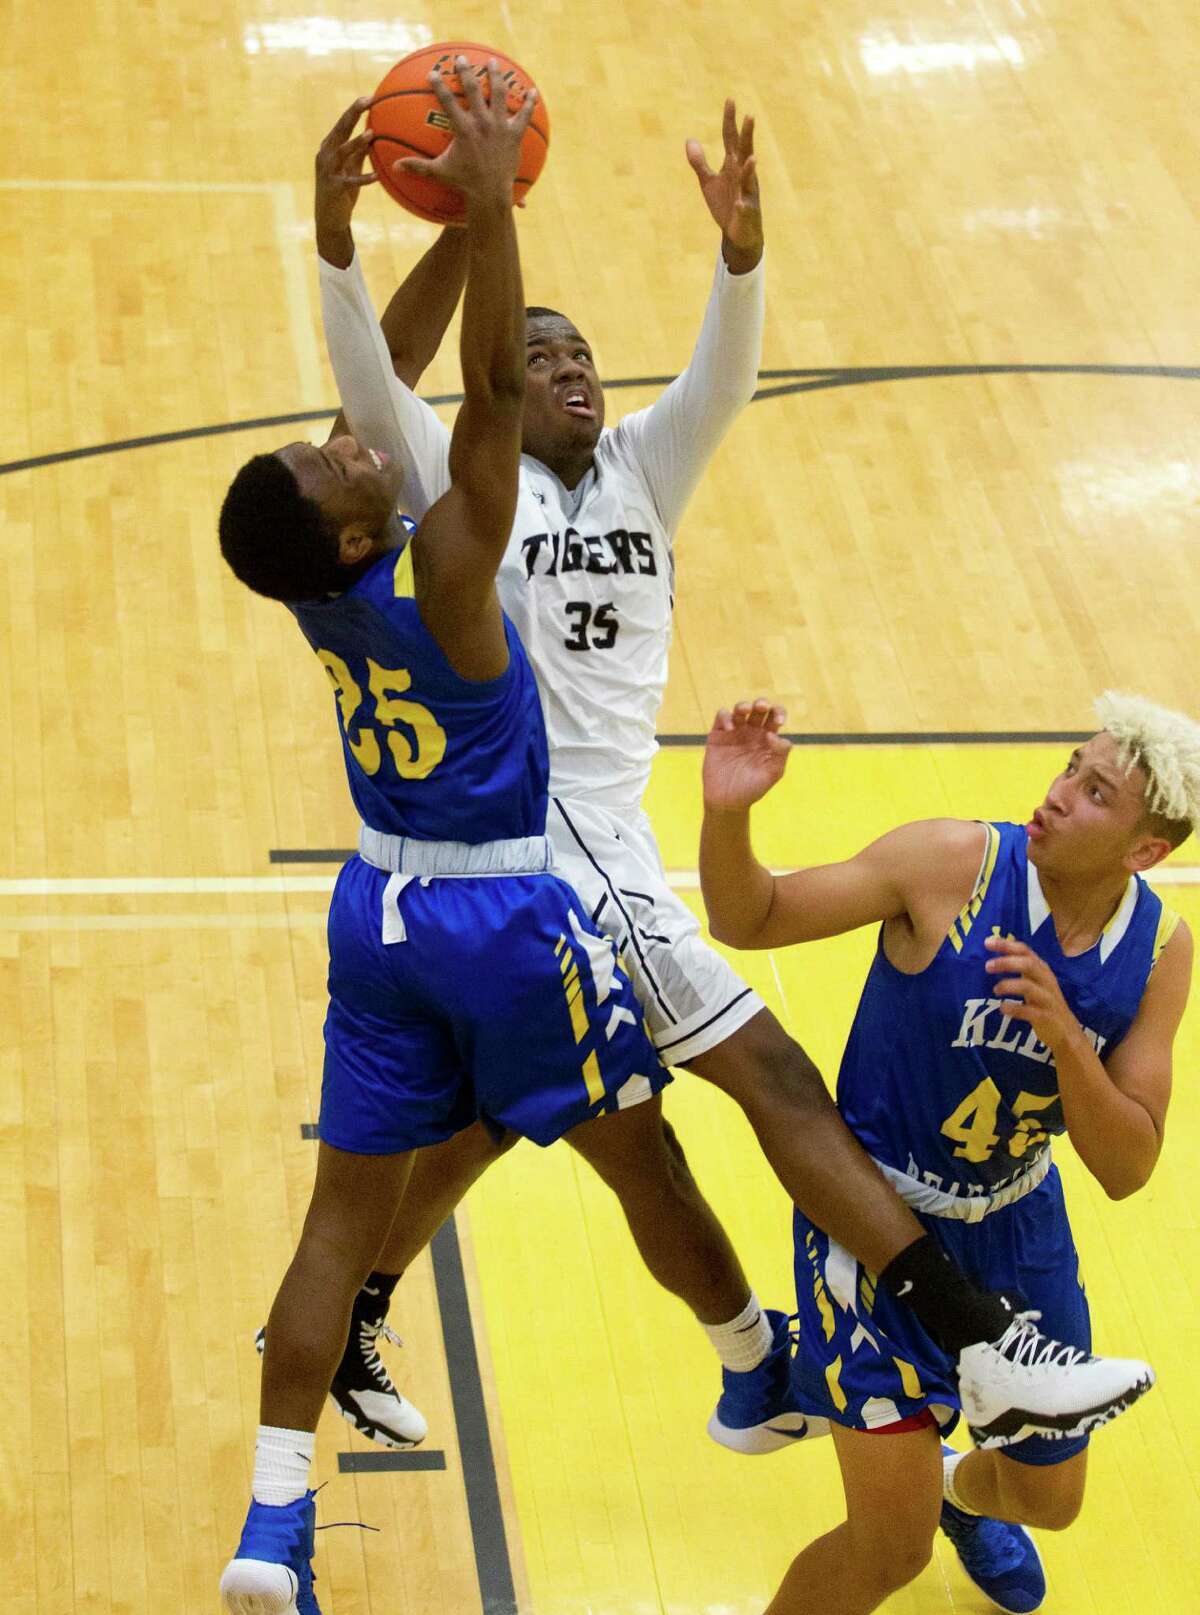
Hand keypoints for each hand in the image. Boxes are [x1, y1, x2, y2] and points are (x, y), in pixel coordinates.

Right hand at [314, 97, 377, 243]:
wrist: (329, 219)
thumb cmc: (343, 191)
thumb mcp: (351, 168)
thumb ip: (360, 152)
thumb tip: (375, 134)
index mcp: (330, 147)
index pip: (343, 123)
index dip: (355, 109)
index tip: (370, 96)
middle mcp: (325, 154)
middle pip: (340, 130)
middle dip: (352, 114)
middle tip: (368, 101)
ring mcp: (327, 171)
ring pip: (341, 152)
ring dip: (356, 142)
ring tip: (371, 134)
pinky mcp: (333, 188)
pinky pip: (350, 181)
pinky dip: (363, 178)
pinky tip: (377, 177)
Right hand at [396, 58, 537, 207]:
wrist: (490, 194)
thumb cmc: (464, 183)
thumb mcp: (439, 173)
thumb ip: (418, 167)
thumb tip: (395, 167)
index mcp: (463, 129)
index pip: (447, 101)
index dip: (439, 85)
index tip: (433, 74)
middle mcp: (482, 123)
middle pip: (473, 90)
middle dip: (467, 72)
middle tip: (462, 59)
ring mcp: (500, 127)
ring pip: (498, 94)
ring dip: (496, 76)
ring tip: (493, 63)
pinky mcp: (514, 135)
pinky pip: (524, 115)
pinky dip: (528, 103)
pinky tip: (533, 91)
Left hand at [686, 99, 762, 268]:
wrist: (737, 233)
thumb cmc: (726, 204)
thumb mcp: (708, 182)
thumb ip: (699, 162)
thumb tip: (689, 140)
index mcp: (733, 165)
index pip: (731, 139)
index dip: (729, 121)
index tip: (730, 100)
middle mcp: (743, 175)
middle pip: (744, 152)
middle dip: (747, 136)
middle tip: (749, 116)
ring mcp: (747, 193)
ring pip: (749, 179)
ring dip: (750, 169)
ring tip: (751, 157)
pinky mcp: (746, 213)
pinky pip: (744, 209)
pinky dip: (742, 207)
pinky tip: (739, 204)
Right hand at [703, 699, 790, 810]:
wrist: (728, 801)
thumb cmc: (753, 789)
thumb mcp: (773, 773)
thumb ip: (781, 753)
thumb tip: (774, 734)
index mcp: (768, 738)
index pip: (775, 716)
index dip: (779, 713)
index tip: (780, 722)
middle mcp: (752, 732)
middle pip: (759, 709)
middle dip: (762, 703)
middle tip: (762, 708)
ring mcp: (734, 732)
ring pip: (740, 709)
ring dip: (743, 705)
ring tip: (745, 710)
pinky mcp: (717, 735)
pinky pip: (721, 717)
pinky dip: (726, 717)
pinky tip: (730, 729)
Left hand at [984, 937, 1077, 1049]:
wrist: (1067, 1032)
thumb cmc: (1045, 1004)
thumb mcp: (1035, 983)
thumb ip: (1021, 969)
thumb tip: (995, 957)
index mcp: (1042, 970)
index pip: (1025, 951)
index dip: (1006, 945)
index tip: (987, 942)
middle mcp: (1046, 981)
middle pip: (1028, 965)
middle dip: (1006, 962)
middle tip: (987, 966)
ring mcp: (1047, 999)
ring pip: (1028, 986)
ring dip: (1008, 985)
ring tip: (995, 990)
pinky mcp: (1047, 1016)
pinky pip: (1030, 1011)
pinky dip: (1015, 1009)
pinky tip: (1003, 1009)